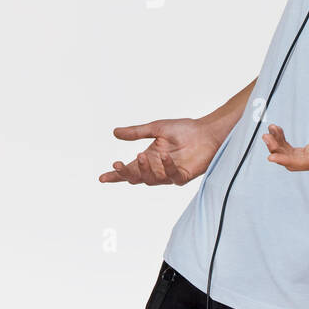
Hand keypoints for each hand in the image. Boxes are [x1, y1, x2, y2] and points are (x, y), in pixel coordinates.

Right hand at [99, 118, 221, 184]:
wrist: (206, 131)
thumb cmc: (184, 130)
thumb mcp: (156, 128)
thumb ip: (136, 132)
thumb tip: (115, 132)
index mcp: (149, 158)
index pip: (129, 169)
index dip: (116, 175)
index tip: (102, 177)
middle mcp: (157, 168)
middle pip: (136, 178)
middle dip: (125, 173)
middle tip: (118, 164)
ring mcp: (170, 174)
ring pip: (151, 180)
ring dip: (144, 169)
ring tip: (141, 155)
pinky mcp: (184, 176)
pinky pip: (172, 176)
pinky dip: (167, 167)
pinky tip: (165, 156)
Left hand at [263, 117, 308, 171]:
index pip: (304, 163)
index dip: (286, 160)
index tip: (272, 156)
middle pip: (293, 162)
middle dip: (277, 151)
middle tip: (267, 134)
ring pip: (291, 157)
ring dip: (278, 146)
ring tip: (270, 130)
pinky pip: (294, 151)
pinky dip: (284, 142)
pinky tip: (278, 130)